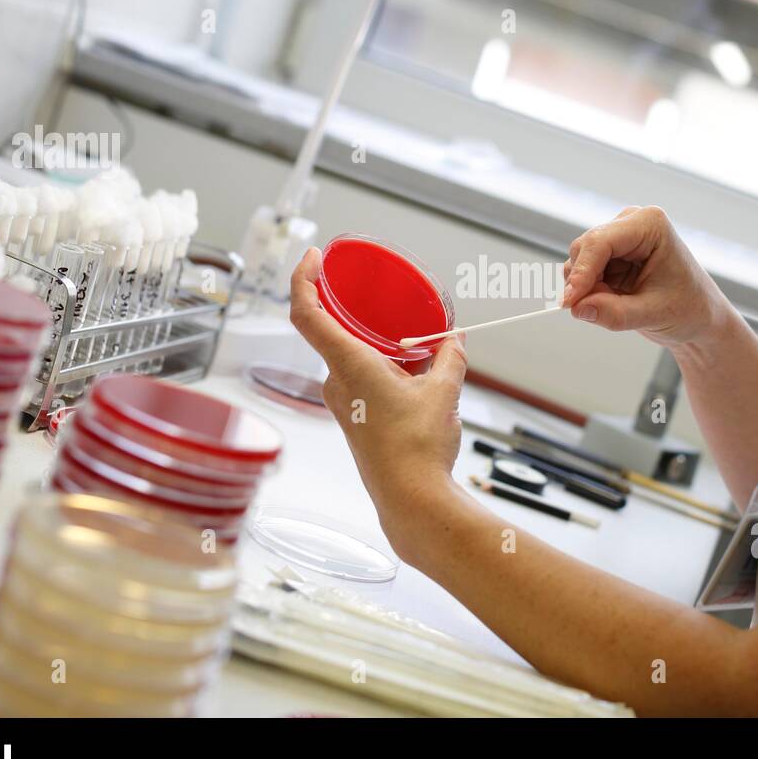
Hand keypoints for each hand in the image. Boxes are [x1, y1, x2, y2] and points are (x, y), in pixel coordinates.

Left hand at [288, 248, 467, 547]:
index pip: (306, 313)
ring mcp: (341, 403)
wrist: (412, 501)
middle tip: (383, 298)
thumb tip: (454, 338)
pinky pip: (359, 378)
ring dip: (376, 344)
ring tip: (414, 343)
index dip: (302, 279)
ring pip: (350, 357)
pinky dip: (380, 366)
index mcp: (349, 365)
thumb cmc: (419, 449)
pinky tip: (412, 372)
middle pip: (332, 332)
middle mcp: (336, 382)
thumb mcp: (444, 392)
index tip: (313, 257)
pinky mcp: (353, 418)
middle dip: (359, 313)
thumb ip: (449, 358)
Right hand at [561, 206, 728, 346]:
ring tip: (619, 306)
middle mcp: (631, 223)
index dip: (581, 272)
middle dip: (584, 283)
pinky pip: (583, 272)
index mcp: (649, 224)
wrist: (700, 317)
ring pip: (579, 261)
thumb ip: (615, 313)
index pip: (600, 242)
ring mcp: (619, 237)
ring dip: (587, 289)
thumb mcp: (654, 315)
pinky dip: (589, 291)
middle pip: (584, 248)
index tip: (569, 301)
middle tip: (595, 312)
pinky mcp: (610, 254)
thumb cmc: (689, 309)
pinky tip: (614, 301)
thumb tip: (578, 308)